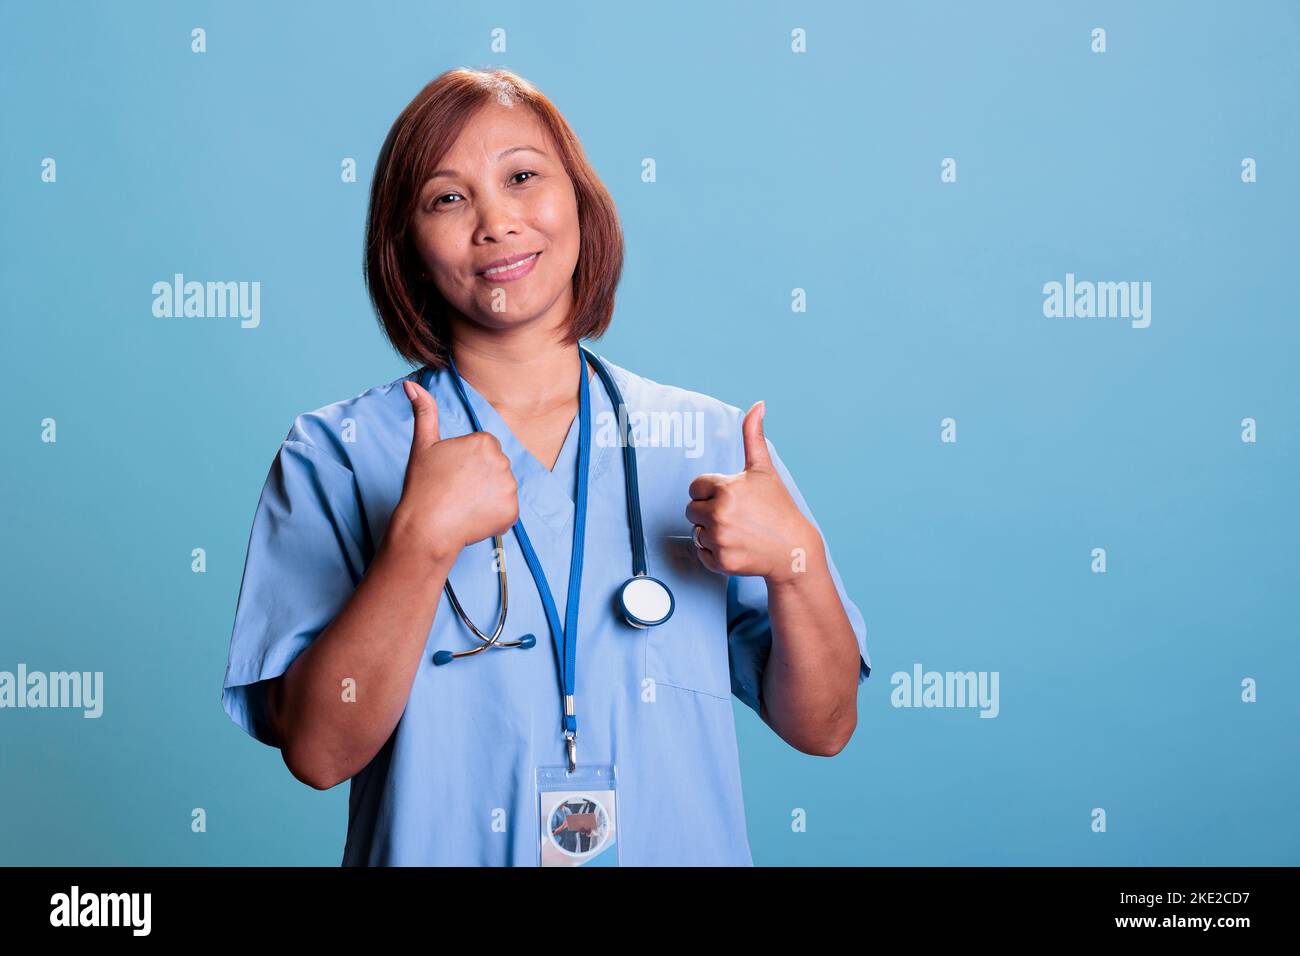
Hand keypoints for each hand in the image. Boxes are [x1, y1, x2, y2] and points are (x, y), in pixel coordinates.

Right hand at [388, 379, 518, 564]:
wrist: (426, 527)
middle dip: (480, 478)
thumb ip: (424, 411)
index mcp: (485, 441)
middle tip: (456, 490)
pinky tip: (473, 517)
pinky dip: (494, 515)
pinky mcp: (513, 512)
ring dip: (487, 496)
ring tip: (463, 503)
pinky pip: (506, 510)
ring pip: (501, 489)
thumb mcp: (422, 444)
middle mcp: (503, 461)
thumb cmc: (423, 485)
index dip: (468, 463)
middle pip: (496, 467)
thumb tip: (410, 384)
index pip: (485, 449)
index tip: (453, 473)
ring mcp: (510, 488)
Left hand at [685, 401, 817, 584]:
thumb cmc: (778, 507)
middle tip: (737, 516)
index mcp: (725, 488)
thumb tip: (758, 404)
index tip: (733, 498)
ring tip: (738, 531)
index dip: (712, 491)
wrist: (793, 550)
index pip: (696, 487)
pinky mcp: (720, 561)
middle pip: (692, 510)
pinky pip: (701, 553)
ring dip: (711, 532)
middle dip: (709, 511)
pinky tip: (737, 547)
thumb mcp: (764, 469)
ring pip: (696, 531)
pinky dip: (715, 552)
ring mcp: (719, 539)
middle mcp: (719, 513)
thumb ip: (753, 436)